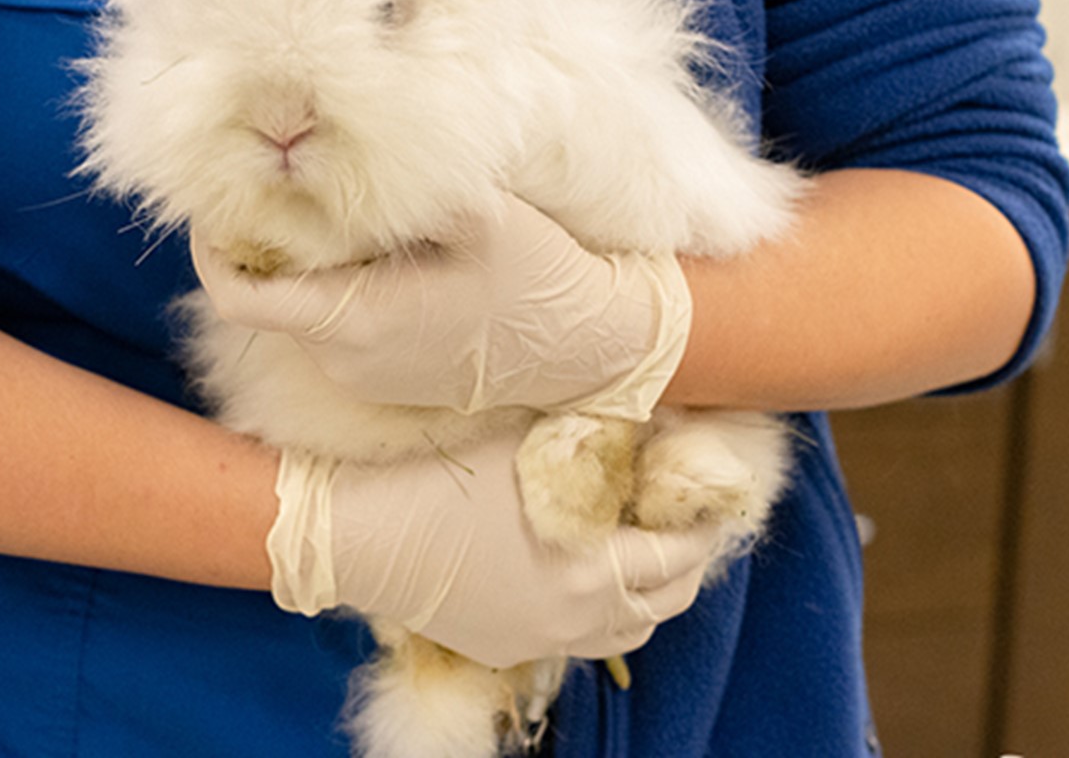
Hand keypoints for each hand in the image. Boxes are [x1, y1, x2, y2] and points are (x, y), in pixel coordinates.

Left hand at [193, 193, 691, 420]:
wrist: (589, 350)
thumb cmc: (537, 280)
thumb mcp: (482, 214)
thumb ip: (407, 181)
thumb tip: (339, 132)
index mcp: (352, 321)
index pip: (237, 292)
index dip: (212, 244)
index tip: (217, 197)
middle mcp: (342, 359)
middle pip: (266, 293)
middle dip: (264, 237)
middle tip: (281, 177)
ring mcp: (361, 373)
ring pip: (301, 307)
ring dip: (306, 259)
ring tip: (334, 203)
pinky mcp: (382, 376)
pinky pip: (335, 325)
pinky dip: (337, 283)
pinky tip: (376, 245)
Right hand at [266, 431, 719, 668]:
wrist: (360, 536)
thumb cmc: (441, 479)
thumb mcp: (529, 443)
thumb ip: (597, 436)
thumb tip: (658, 421)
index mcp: (592, 569)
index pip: (681, 556)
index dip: (703, 525)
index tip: (708, 495)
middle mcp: (576, 618)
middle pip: (665, 603)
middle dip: (683, 562)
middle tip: (680, 520)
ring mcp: (539, 640)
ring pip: (625, 632)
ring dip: (644, 594)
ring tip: (637, 549)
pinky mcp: (505, 647)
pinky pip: (574, 639)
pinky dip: (595, 611)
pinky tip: (577, 571)